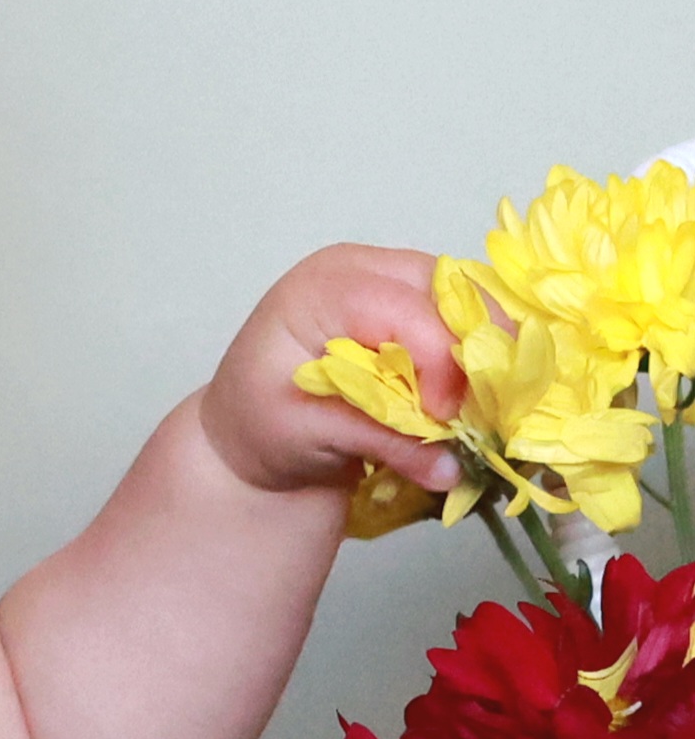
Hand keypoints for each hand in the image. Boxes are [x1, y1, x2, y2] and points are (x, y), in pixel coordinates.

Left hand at [200, 244, 463, 498]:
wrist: (250, 431)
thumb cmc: (261, 422)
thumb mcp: (308, 432)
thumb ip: (381, 442)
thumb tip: (452, 468)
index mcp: (318, 289)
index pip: (399, 307)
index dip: (437, 359)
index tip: (444, 417)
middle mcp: (359, 270)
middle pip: (448, 289)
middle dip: (476, 349)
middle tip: (487, 411)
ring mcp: (390, 280)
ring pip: (469, 298)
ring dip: (487, 352)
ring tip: (486, 408)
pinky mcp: (414, 304)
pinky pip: (468, 316)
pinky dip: (483, 354)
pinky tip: (481, 397)